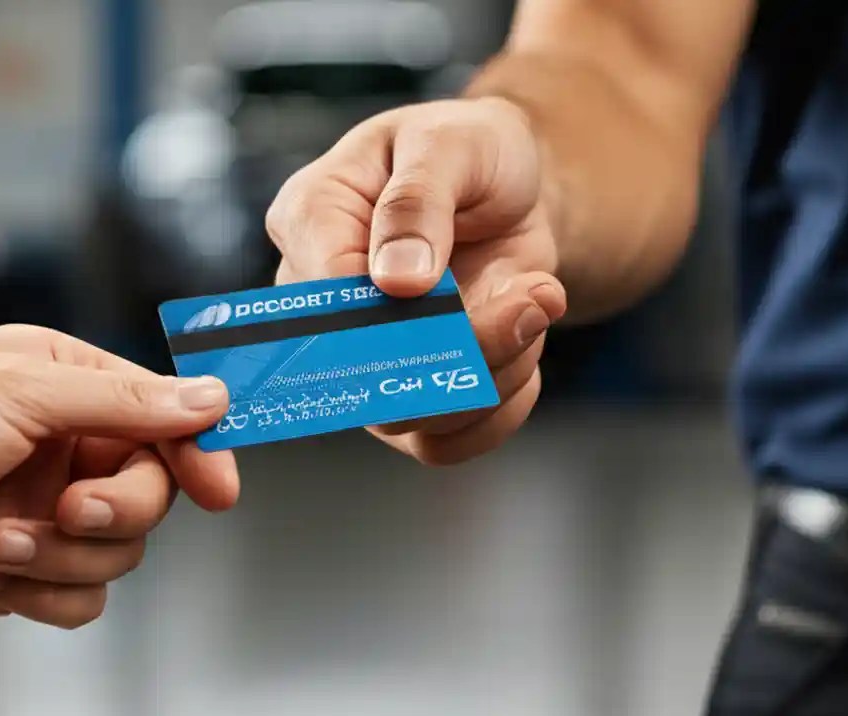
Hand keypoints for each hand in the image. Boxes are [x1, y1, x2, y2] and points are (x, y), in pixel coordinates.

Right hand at [267, 97, 566, 464]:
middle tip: (534, 294)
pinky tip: (524, 342)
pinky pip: (447, 441)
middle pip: (365, 370)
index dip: (390, 312)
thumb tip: (395, 280)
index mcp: (310, 221)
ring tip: (537, 298)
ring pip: (413, 413)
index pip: (323, 297)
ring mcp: (364, 357)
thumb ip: (417, 201)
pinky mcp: (411, 394)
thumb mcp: (449, 142)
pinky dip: (502, 404)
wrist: (515, 188)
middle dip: (465, 345)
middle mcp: (322, 303)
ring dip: (496, 368)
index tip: (456, 289)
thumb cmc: (468, 150)